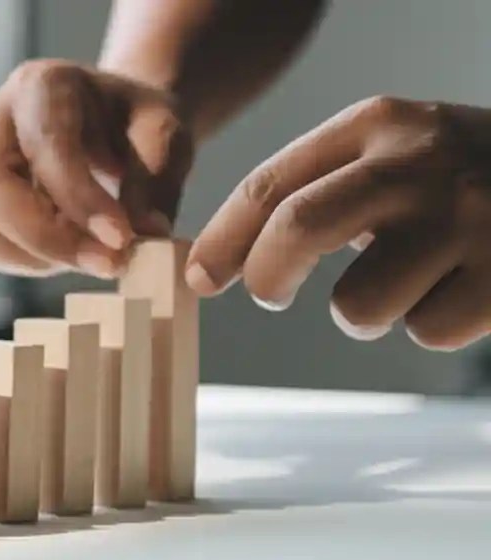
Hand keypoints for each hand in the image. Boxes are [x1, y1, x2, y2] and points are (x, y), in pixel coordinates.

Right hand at [0, 60, 194, 277]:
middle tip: (108, 264)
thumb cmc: (133, 122)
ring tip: (97, 254)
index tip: (122, 239)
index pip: (45, 143)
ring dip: (39, 255)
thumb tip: (144, 236)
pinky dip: (30, 261)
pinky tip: (73, 250)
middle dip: (47, 236)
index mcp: (40, 86)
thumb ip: (154, 181)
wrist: (111, 126)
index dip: (79, 197)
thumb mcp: (163, 134)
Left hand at [188, 96, 490, 349]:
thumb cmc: (466, 177)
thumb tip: (226, 257)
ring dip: (363, 314)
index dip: (223, 239)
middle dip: (265, 275)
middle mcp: (421, 161)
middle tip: (268, 294)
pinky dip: (429, 326)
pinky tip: (463, 289)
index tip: (198, 278)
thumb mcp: (399, 152)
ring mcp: (467, 218)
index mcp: (380, 124)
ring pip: (358, 305)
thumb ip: (323, 187)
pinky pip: (426, 332)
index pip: (271, 184)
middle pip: (299, 228)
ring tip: (404, 284)